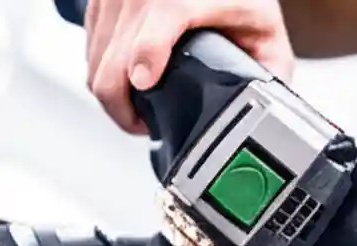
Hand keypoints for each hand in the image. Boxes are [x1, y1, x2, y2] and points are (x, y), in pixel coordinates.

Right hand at [86, 0, 294, 133]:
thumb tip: (264, 108)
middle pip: (110, 69)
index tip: (146, 86)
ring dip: (111, 92)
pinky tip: (126, 75)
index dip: (143, 67)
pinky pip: (88, 50)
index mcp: (178, 0)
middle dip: (123, 110)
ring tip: (137, 101)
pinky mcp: (96, 1)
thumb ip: (268, 65)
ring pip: (93, 65)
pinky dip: (102, 70)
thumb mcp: (262, 24)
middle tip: (144, 123)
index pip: (149, 41)